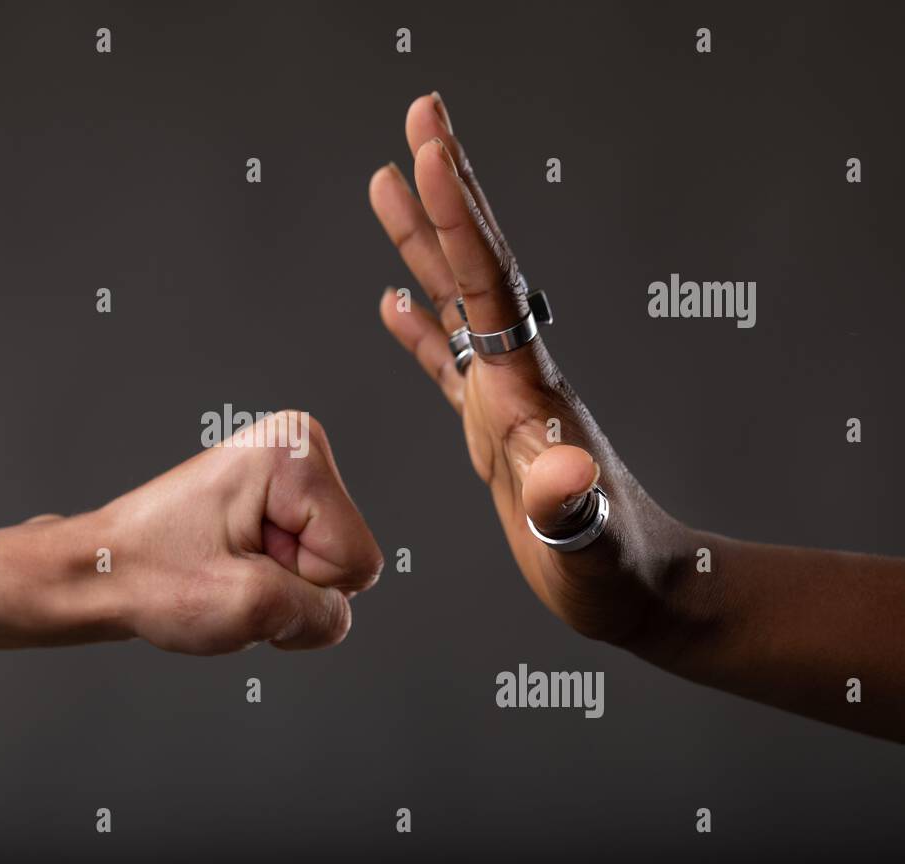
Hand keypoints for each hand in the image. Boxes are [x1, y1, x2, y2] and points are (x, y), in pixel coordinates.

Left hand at [0, 411, 383, 654]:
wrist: (99, 572)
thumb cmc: (152, 579)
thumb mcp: (249, 609)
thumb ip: (321, 616)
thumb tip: (337, 615)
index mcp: (295, 451)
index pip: (355, 561)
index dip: (302, 588)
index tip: (239, 570)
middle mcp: (299, 446)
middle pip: (348, 562)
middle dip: (292, 588)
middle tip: (231, 575)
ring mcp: (290, 472)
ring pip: (331, 571)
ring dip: (280, 591)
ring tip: (225, 571)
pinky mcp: (281, 498)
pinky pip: (311, 567)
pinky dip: (273, 585)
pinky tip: (229, 568)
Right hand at [368, 93, 693, 644]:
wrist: (632, 589)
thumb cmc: (612, 570)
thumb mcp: (586, 541)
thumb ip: (569, 502)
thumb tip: (556, 465)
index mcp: (529, 386)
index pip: (488, 284)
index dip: (458, 217)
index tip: (431, 152)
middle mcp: (516, 373)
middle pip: (474, 262)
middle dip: (447, 188)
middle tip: (420, 118)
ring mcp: (501, 395)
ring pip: (452, 298)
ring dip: (422, 237)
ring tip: (387, 182)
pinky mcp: (489, 427)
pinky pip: (444, 360)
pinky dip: (417, 326)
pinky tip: (392, 300)